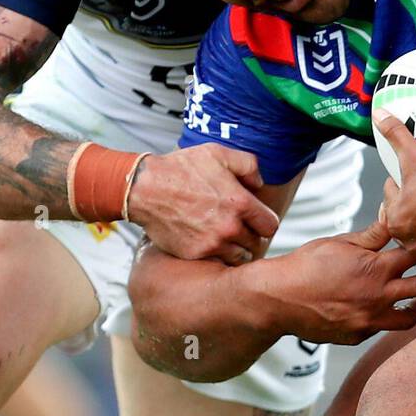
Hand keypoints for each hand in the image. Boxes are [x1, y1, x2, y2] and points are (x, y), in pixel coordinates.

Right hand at [127, 144, 279, 264]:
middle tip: (238, 227)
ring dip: (235, 248)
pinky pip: (216, 262)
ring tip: (224, 237)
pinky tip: (207, 242)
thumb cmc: (183, 168)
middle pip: (256, 244)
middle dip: (250, 235)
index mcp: (240, 203)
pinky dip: (215, 255)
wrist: (146, 189)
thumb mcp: (219, 154)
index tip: (256, 220)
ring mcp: (212, 244)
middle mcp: (229, 227)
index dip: (264, 222)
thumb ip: (248, 166)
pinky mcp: (195, 255)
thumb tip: (259, 185)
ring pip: (238, 257)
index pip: (270, 226)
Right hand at [259, 220, 415, 344]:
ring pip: (410, 315)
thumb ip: (373, 235)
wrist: (279, 300)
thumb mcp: (342, 242)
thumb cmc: (306, 267)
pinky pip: (385, 327)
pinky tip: (391, 305)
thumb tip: (393, 216)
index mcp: (375, 269)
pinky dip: (392, 315)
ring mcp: (370, 320)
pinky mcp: (359, 335)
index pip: (415, 256)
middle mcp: (378, 297)